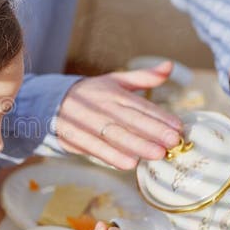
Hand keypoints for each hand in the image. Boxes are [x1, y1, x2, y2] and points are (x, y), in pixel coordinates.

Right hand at [56, 61, 182, 169]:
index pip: (140, 106)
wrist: (51, 101)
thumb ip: (144, 77)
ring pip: (114, 134)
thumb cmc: (92, 94)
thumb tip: (169, 66)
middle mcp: (101, 105)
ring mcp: (87, 121)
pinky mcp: (74, 136)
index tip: (178, 127)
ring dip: (136, 145)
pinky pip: (94, 147)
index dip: (160, 116)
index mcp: (114, 92)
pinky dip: (111, 155)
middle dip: (152, 131)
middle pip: (129, 120)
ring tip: (156, 154)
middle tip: (172, 142)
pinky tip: (129, 163)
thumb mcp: (115, 80)